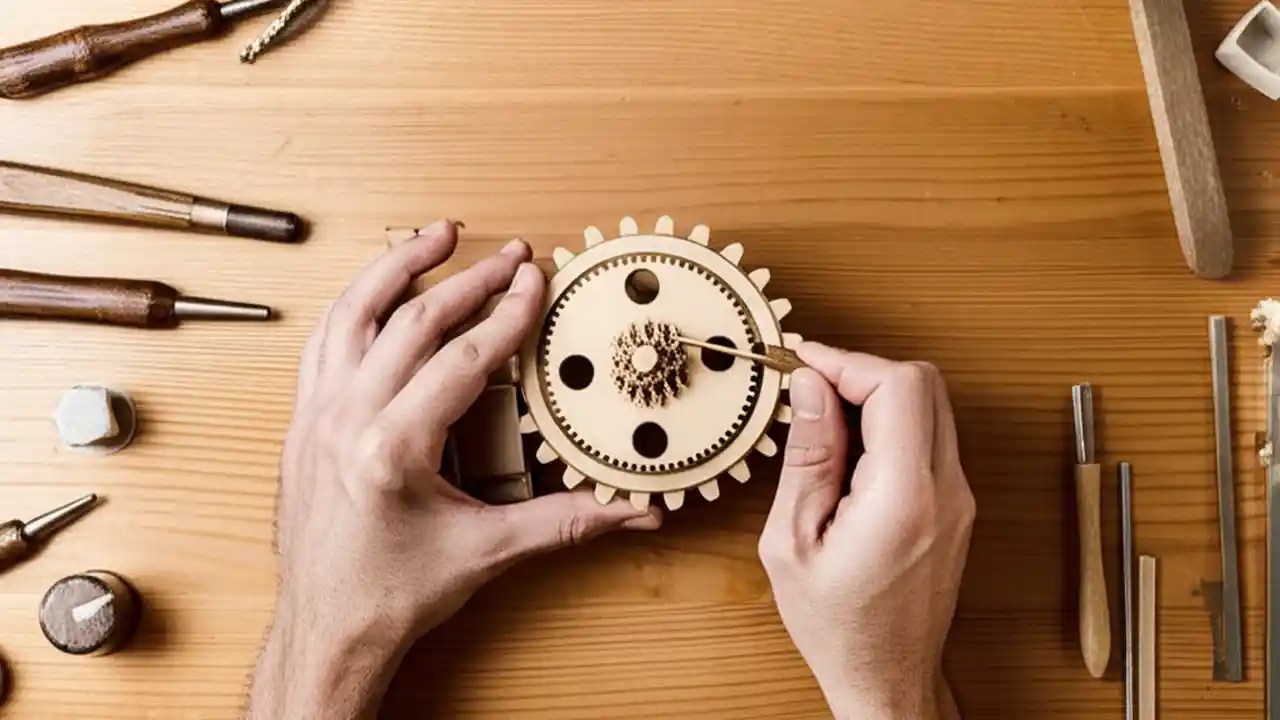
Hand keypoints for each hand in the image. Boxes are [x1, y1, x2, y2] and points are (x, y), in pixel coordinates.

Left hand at [246, 221, 661, 718]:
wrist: (326, 630)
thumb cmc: (390, 595)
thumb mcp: (486, 553)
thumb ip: (565, 523)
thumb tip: (630, 510)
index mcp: (391, 449)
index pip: (461, 359)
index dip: (506, 315)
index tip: (534, 282)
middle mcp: (345, 421)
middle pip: (411, 322)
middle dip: (468, 280)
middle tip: (509, 254)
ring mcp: (316, 416)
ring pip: (352, 315)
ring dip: (396, 268)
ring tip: (435, 236)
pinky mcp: (303, 422)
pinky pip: (324, 341)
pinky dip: (356, 304)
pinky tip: (379, 290)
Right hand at [758, 343, 974, 719]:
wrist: (887, 677)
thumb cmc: (836, 624)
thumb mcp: (792, 542)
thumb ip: (807, 456)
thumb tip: (809, 387)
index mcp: (904, 498)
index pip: (897, 385)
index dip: (845, 360)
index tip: (801, 361)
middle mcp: (947, 490)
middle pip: (923, 382)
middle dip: (861, 370)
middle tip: (810, 385)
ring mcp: (960, 497)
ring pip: (931, 403)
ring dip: (876, 393)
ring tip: (822, 419)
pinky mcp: (958, 503)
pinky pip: (930, 435)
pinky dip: (890, 421)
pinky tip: (847, 447)